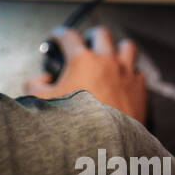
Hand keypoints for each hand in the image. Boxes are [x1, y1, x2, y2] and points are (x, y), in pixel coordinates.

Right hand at [25, 26, 147, 123]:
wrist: (106, 140)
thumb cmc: (76, 121)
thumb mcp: (43, 102)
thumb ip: (34, 85)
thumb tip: (41, 79)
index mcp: (82, 60)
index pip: (68, 36)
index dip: (59, 34)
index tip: (57, 37)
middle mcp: (106, 61)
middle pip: (102, 34)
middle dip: (92, 36)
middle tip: (86, 44)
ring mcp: (126, 72)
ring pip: (127, 47)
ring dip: (118, 49)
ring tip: (112, 56)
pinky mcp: (140, 88)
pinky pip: (137, 72)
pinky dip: (130, 73)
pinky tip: (124, 81)